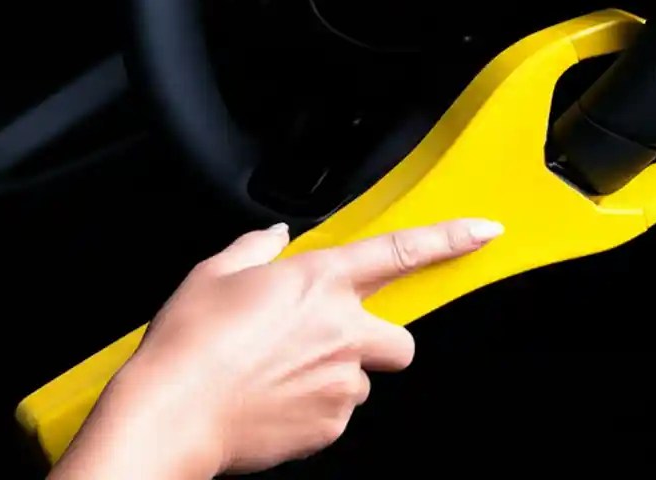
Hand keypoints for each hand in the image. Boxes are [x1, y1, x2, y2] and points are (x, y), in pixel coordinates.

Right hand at [49, 218, 503, 479]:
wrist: (171, 414)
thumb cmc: (188, 345)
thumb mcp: (214, 276)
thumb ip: (256, 249)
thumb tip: (277, 236)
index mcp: (319, 281)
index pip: (401, 251)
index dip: (450, 239)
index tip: (484, 230)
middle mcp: (343, 329)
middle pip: (399, 340)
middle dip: (377, 344)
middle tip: (330, 347)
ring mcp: (342, 381)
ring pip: (362, 381)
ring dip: (335, 378)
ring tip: (278, 379)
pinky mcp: (331, 425)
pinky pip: (337, 416)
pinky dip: (313, 411)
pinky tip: (273, 403)